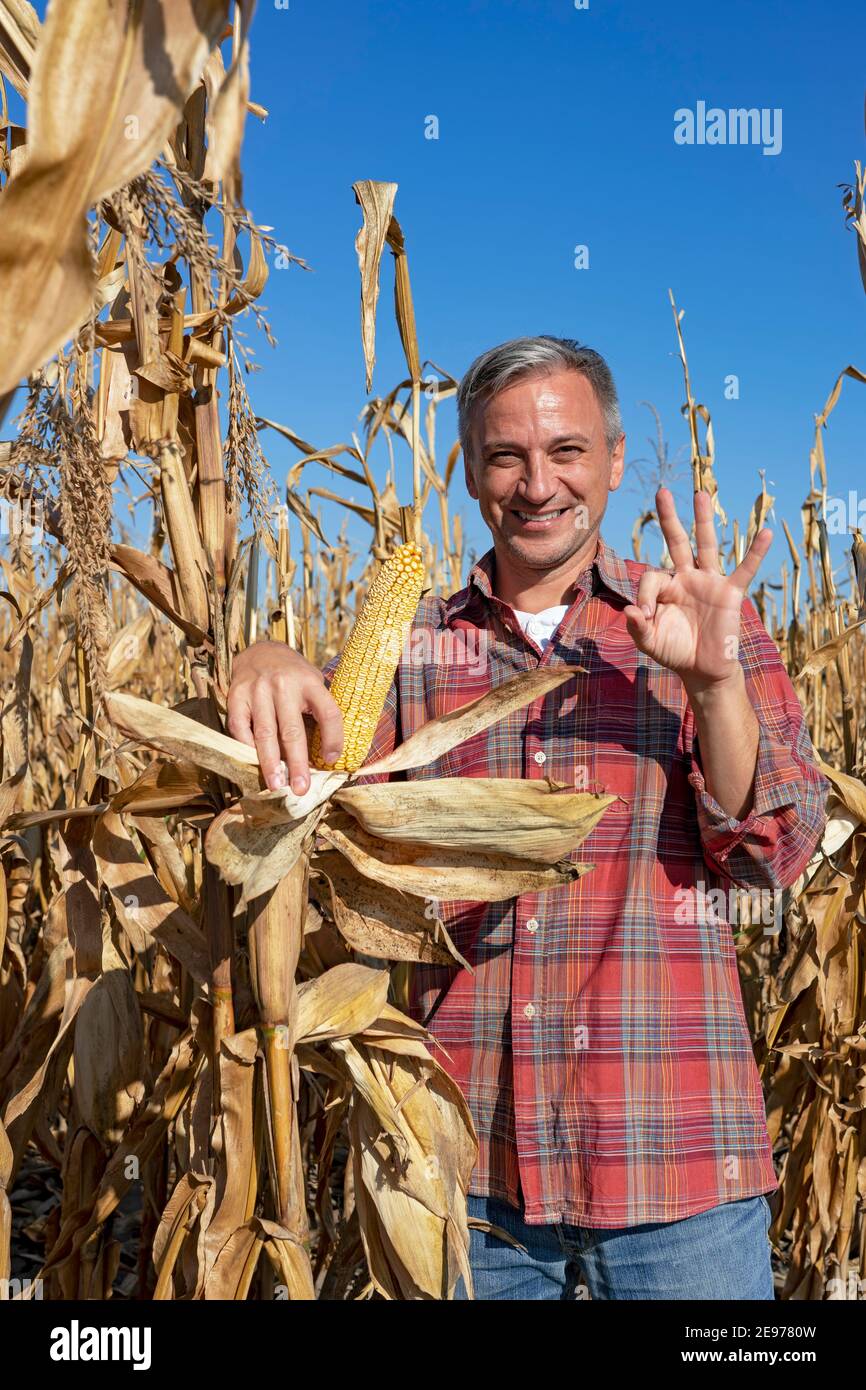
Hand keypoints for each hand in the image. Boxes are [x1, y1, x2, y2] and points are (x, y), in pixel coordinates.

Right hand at [226, 641, 343, 792]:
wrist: (260, 651)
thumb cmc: (293, 675)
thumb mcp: (313, 682)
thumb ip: (320, 710)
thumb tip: (328, 753)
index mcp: (310, 682)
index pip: (328, 713)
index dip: (333, 738)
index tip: (332, 759)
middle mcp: (284, 685)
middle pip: (292, 731)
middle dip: (297, 763)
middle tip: (301, 788)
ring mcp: (258, 690)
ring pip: (265, 733)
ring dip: (270, 763)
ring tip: (276, 785)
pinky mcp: (237, 696)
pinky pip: (240, 728)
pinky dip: (246, 748)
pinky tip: (253, 764)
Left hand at [622, 487, 771, 695]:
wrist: (703, 670)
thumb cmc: (674, 653)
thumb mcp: (649, 642)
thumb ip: (637, 628)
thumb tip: (630, 610)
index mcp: (666, 588)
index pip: (651, 577)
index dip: (645, 596)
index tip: (645, 616)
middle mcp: (687, 578)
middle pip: (677, 541)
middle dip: (669, 518)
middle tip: (661, 492)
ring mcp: (709, 582)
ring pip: (706, 545)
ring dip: (703, 519)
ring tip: (701, 493)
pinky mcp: (730, 593)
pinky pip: (744, 570)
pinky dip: (755, 553)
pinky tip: (764, 533)